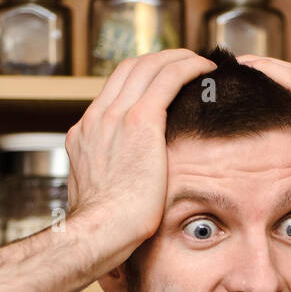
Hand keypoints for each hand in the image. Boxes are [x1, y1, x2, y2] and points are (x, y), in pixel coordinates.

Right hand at [65, 49, 217, 269]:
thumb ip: (111, 182)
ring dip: (177, 58)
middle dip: (160, 61)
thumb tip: (126, 189)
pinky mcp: (140, 122)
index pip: (113, 92)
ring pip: (149, 66)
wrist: (99, 233)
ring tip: (200, 63)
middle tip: (186, 64)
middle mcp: (96, 119)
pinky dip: (188, 67)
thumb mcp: (101, 198)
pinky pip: (168, 78)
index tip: (161, 85)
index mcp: (84, 135)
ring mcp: (115, 117)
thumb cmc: (105, 230)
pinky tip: (206, 70)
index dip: (141, 80)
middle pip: (129, 69)